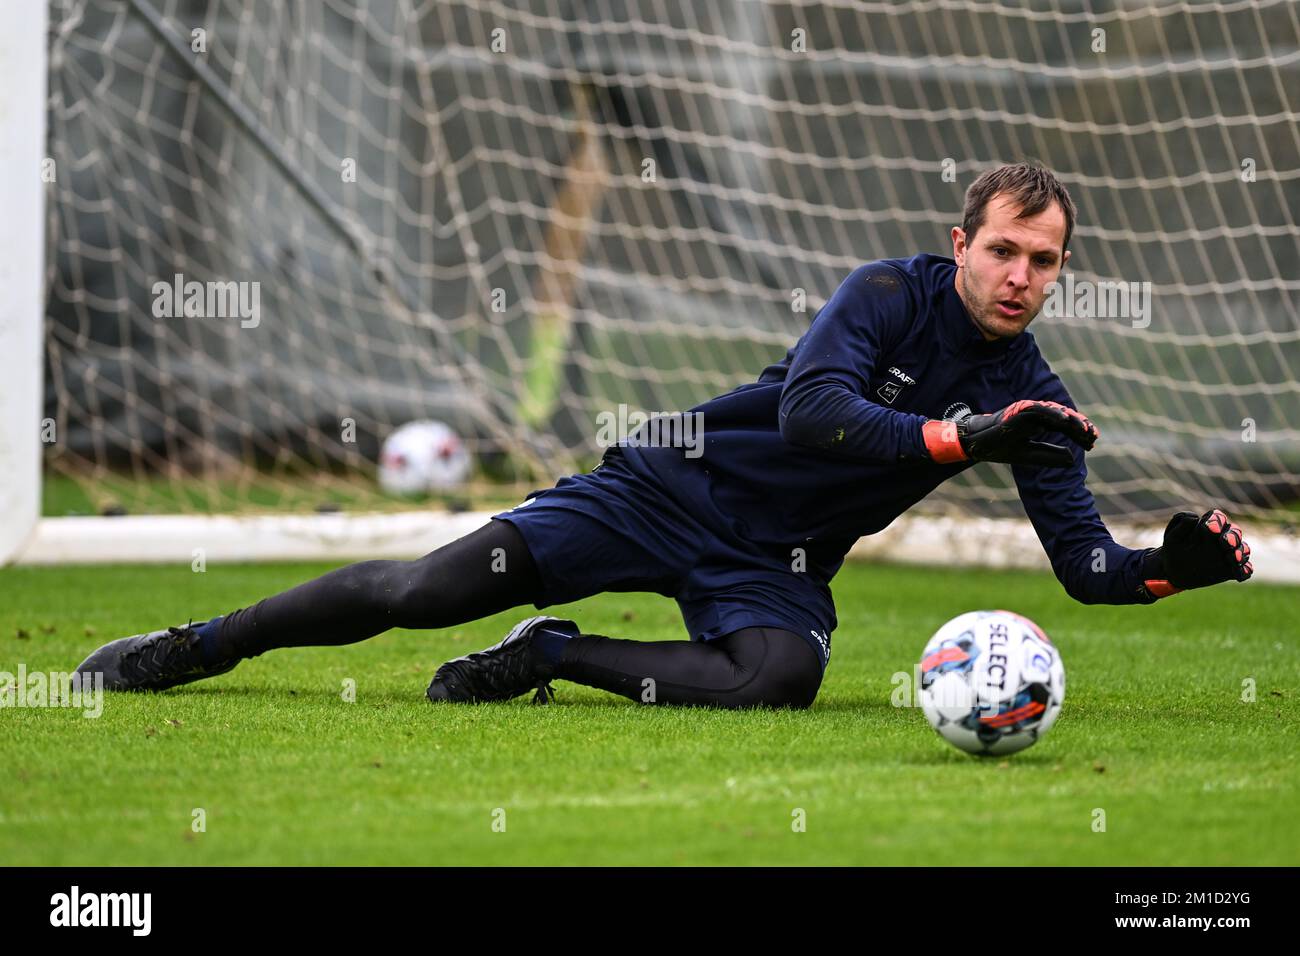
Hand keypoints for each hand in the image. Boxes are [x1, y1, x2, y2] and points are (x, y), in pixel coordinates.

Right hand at [922, 400, 1098, 466]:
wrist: (978, 445)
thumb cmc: (1001, 448)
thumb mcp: (1030, 455)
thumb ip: (1050, 455)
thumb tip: (1073, 458)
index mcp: (1039, 424)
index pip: (1064, 427)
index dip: (1079, 434)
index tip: (1092, 444)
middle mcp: (1036, 415)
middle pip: (1063, 418)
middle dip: (1079, 427)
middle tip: (1093, 437)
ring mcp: (1028, 411)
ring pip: (1055, 412)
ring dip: (1071, 420)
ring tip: (1084, 430)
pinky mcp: (1019, 411)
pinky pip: (1040, 410)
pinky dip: (1053, 414)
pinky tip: (1065, 421)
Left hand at [1139, 508, 1253, 598]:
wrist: (1174, 572)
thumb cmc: (1174, 550)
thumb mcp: (1172, 537)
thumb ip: (1181, 524)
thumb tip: (1195, 518)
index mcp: (1209, 527)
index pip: (1218, 518)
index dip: (1216, 520)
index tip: (1209, 528)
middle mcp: (1223, 538)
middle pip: (1235, 532)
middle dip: (1232, 536)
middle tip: (1226, 543)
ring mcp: (1229, 554)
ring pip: (1243, 549)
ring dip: (1240, 553)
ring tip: (1233, 559)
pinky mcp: (1233, 570)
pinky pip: (1245, 570)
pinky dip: (1244, 571)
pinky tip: (1239, 574)